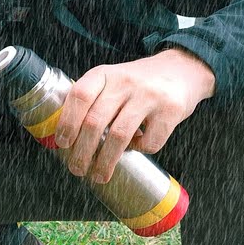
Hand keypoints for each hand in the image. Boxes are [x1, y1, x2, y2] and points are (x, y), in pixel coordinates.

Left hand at [54, 48, 215, 183]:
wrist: (181, 69)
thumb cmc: (137, 83)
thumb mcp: (110, 80)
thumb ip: (91, 101)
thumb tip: (67, 138)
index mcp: (104, 74)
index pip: (79, 96)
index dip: (67, 122)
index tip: (62, 143)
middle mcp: (124, 81)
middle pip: (95, 121)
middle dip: (82, 151)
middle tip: (76, 168)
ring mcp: (149, 95)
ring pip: (119, 136)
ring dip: (105, 161)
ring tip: (98, 175)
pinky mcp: (171, 110)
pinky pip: (149, 141)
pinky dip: (139, 150)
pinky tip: (136, 147)